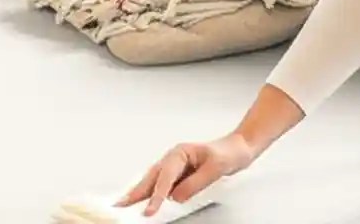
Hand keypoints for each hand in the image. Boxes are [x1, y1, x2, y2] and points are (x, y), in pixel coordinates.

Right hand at [115, 132, 255, 216]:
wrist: (239, 149)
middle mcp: (174, 158)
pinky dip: (152, 193)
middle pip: (151, 177)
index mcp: (179, 153)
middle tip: (120, 204)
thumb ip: (194, 183)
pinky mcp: (180, 174)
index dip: (156, 196)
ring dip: (140, 192)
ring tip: (126, 203)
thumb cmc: (228, 153)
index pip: (164, 178)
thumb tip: (176, 197)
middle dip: (135, 191)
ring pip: (154, 180)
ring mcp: (176, 166)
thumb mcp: (215, 168)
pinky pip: (162, 184)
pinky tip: (146, 200)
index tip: (149, 210)